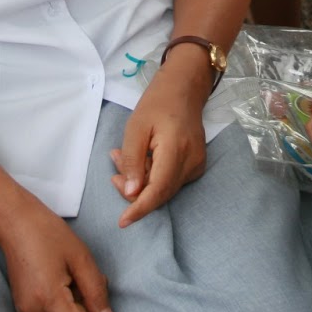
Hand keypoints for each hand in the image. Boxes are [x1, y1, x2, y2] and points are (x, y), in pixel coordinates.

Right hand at [0, 194, 121, 311]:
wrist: (15, 223)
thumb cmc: (48, 233)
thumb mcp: (80, 257)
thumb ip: (96, 291)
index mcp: (47, 297)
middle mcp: (33, 310)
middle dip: (92, 310)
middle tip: (96, 278)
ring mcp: (26, 310)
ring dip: (80, 304)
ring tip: (77, 273)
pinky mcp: (24, 306)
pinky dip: (68, 302)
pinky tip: (67, 278)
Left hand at [109, 60, 209, 227]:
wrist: (184, 89)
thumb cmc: (157, 103)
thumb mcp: (135, 127)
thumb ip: (132, 161)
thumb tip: (132, 193)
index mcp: (176, 149)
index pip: (158, 189)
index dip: (140, 208)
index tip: (123, 222)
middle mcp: (192, 161)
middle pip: (160, 192)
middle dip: (134, 190)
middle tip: (114, 170)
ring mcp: (197, 164)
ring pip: (165, 189)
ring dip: (141, 181)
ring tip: (122, 158)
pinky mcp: (197, 165)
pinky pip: (171, 181)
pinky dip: (153, 176)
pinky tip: (142, 159)